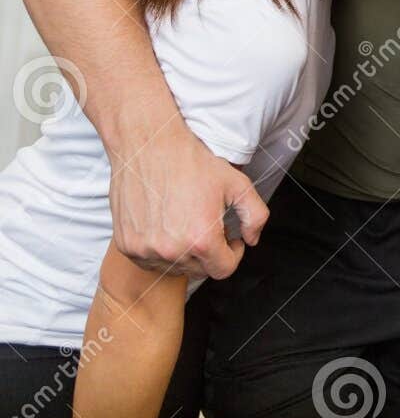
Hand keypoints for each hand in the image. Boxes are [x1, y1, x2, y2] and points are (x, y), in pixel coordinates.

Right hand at [108, 122, 266, 278]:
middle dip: (210, 252)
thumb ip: (255, 216)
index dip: (234, 254)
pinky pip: (150, 260)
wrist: (148, 146)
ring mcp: (145, 250)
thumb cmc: (191, 162)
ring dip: (185, 253)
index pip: (224, 270)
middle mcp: (171, 250)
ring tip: (186, 222)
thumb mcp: (238, 184)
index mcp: (201, 239)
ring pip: (174, 267)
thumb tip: (251, 240)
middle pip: (200, 270)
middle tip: (209, 225)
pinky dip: (161, 250)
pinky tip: (166, 225)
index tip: (231, 239)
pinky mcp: (126, 245)